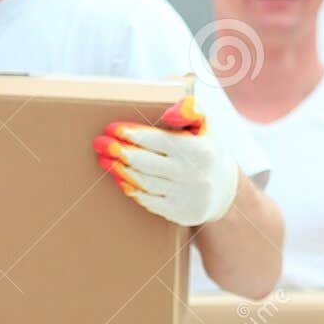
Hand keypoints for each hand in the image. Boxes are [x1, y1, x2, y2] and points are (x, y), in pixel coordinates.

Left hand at [93, 94, 238, 226]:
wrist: (224, 191)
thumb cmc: (206, 149)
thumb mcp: (206, 126)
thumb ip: (191, 110)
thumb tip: (170, 112)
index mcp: (199, 150)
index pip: (159, 140)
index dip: (133, 134)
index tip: (112, 128)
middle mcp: (193, 174)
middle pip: (147, 162)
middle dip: (120, 152)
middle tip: (99, 143)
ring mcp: (186, 196)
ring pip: (144, 182)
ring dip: (120, 170)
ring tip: (103, 159)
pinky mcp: (180, 213)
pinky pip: (149, 201)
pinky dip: (132, 189)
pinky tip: (119, 178)